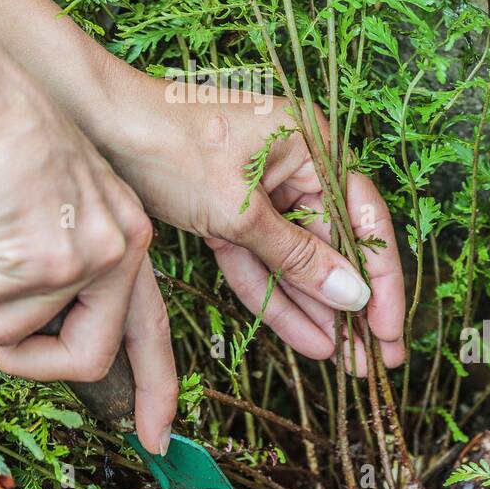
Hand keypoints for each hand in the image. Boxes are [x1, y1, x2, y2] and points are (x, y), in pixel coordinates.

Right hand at [0, 48, 176, 452]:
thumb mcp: (41, 208)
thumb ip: (46, 273)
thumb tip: (11, 341)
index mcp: (129, 235)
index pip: (152, 324)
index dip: (154, 384)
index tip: (156, 436)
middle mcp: (125, 248)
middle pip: (87, 358)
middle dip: (30, 366)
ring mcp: (90, 258)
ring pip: (8, 333)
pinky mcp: (48, 261)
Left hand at [111, 85, 405, 373]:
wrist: (98, 127)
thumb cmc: (169, 146)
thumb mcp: (239, 209)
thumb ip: (298, 257)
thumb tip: (352, 296)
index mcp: (314, 144)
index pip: (364, 220)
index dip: (381, 280)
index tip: (391, 330)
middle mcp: (296, 163)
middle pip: (333, 244)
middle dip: (351, 305)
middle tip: (374, 360)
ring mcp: (262, 188)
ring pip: (296, 259)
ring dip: (316, 309)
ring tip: (344, 361)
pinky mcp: (229, 209)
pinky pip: (260, 259)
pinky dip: (275, 295)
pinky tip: (305, 337)